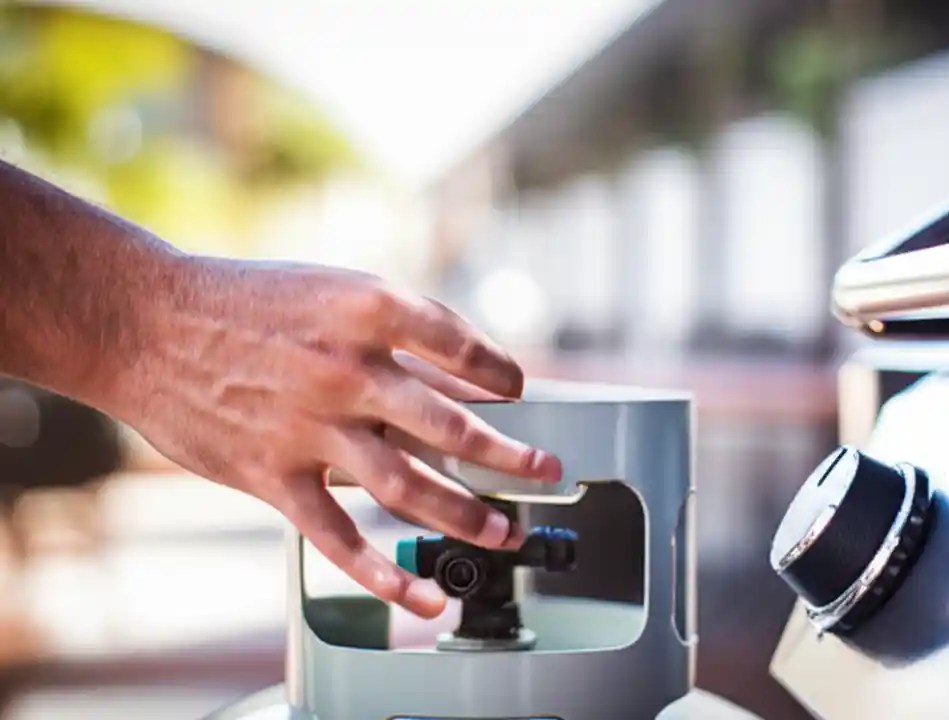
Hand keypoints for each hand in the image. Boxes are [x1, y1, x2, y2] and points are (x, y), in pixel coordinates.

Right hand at [103, 256, 561, 617]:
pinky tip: (422, 594)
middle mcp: (348, 371)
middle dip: (509, 456)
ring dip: (466, 515)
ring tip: (503, 532)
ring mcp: (311, 428)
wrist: (146, 322)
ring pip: (408, 486)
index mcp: (369, 311)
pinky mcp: (274, 476)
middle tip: (546, 472)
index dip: (505, 374)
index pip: (465, 348)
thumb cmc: (247, 302)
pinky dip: (386, 573)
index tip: (521, 392)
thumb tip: (470, 374)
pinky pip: (340, 538)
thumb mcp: (333, 289)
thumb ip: (400, 331)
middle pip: (451, 426)